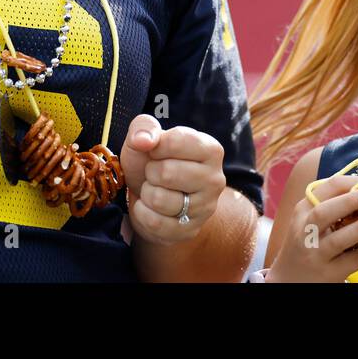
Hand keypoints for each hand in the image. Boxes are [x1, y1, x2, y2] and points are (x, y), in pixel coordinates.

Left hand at [120, 114, 225, 245]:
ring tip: (154, 189)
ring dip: (147, 193)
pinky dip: (143, 213)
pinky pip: (154, 223)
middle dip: (150, 172)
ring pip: (159, 199)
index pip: (175, 142)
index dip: (154, 147)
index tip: (155, 151)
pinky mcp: (190, 231)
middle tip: (155, 173)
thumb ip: (143, 127)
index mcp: (211, 150)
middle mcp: (215, 179)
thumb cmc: (152, 161)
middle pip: (166, 172)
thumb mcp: (145, 137)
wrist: (152, 197)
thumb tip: (144, 141)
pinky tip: (150, 207)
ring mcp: (206, 208)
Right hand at [266, 174, 357, 282]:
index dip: (350, 182)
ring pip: (338, 239)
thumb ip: (331, 203)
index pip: (324, 188)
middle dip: (349, 201)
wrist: (289, 278)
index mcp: (302, 211)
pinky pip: (355, 260)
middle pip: (324, 212)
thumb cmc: (306, 242)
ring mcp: (316, 254)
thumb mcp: (308, 219)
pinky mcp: (329, 273)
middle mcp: (305, 231)